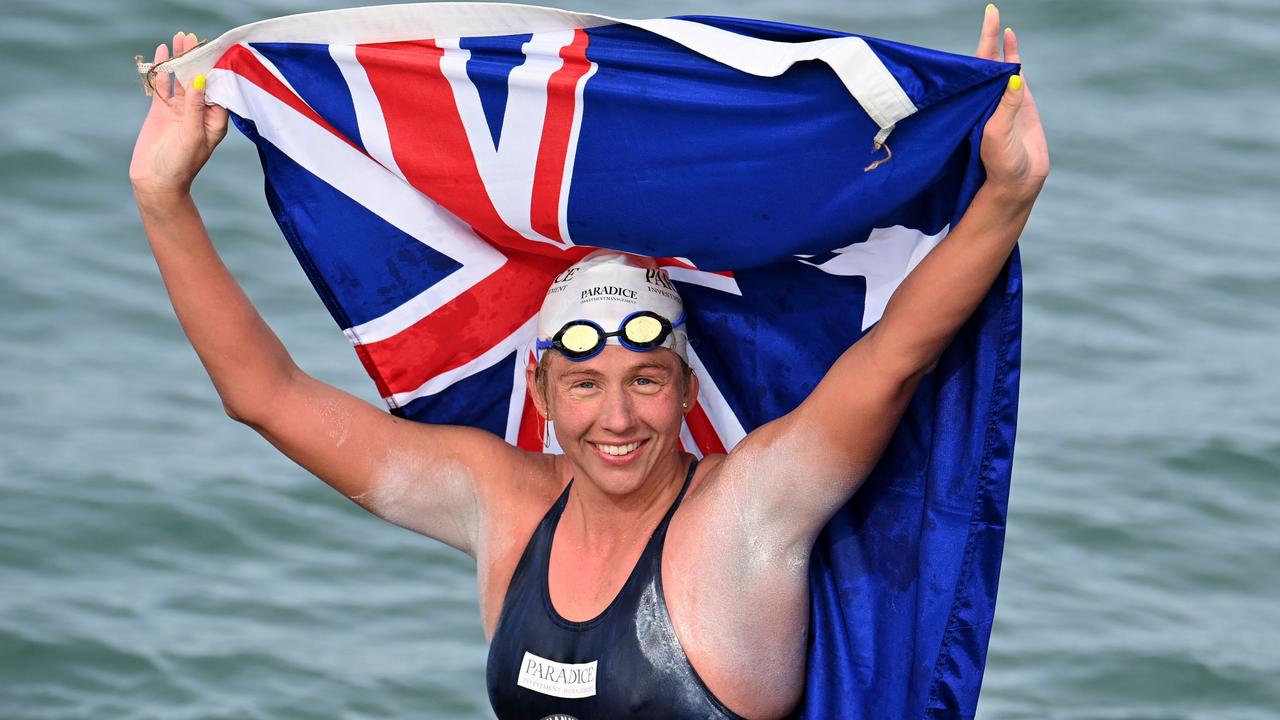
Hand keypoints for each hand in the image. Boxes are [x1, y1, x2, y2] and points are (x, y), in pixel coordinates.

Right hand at [129, 32, 228, 201]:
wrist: (155, 183)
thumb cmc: (181, 165)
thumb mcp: (192, 134)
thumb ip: (195, 107)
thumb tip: (200, 79)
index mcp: (215, 121)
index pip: (219, 90)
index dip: (216, 71)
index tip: (215, 50)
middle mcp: (200, 113)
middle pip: (200, 81)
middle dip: (197, 60)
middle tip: (193, 39)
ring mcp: (180, 111)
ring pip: (181, 80)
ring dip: (180, 61)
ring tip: (179, 39)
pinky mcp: (161, 111)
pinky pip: (163, 86)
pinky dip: (162, 70)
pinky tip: (162, 53)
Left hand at [976, 5, 1048, 204]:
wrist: (1017, 183)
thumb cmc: (998, 163)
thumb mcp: (996, 134)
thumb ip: (1006, 107)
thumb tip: (1014, 77)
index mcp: (975, 105)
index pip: (975, 68)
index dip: (981, 44)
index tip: (987, 19)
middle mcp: (986, 100)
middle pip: (987, 62)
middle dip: (989, 38)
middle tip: (991, 11)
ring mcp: (1004, 101)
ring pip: (1002, 67)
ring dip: (1000, 47)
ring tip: (998, 24)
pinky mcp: (1021, 105)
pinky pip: (1017, 77)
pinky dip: (1015, 59)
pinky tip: (1012, 45)